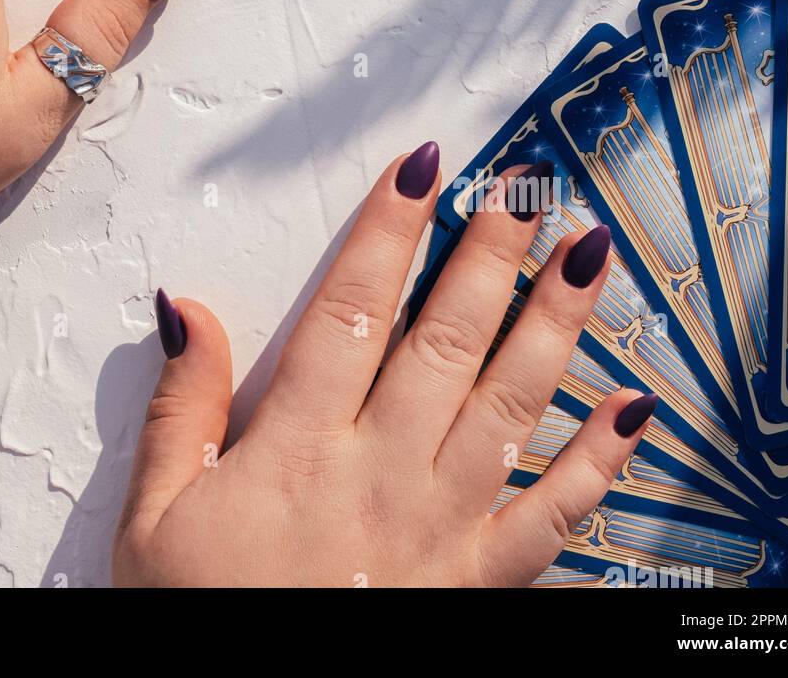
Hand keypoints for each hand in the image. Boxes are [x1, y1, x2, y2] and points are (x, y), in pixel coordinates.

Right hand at [114, 147, 655, 586]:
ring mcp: (440, 527)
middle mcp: (381, 472)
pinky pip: (553, 518)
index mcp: (299, 446)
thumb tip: (185, 310)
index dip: (387, 230)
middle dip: (488, 253)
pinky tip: (633, 406)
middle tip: (524, 186)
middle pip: (445, 339)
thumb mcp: (154, 520)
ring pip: (510, 406)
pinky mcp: (479, 583)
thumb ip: (180, 410)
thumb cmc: (204, 621)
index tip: (418, 167)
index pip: (351, 309)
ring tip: (586, 254)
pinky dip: (599, 462)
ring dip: (553, 324)